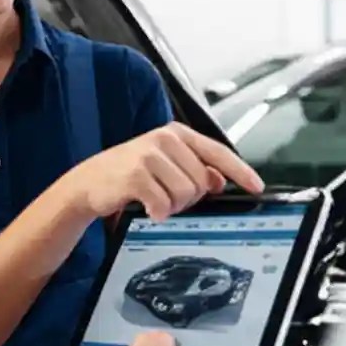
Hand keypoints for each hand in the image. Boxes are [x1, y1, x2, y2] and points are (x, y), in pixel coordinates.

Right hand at [60, 122, 263, 220]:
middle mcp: (165, 138)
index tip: (257, 186)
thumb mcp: (165, 165)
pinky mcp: (136, 174)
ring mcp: (150, 155)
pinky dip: (157, 212)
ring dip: (172, 206)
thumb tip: (220, 181)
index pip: (218, 152)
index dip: (240, 171)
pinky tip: (146, 208)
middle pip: (202, 181)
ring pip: (186, 194)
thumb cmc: (129, 174)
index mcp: (177, 134)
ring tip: (155, 200)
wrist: (88, 182)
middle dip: (189, 198)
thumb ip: (195, 169)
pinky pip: (164, 204)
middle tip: (167, 197)